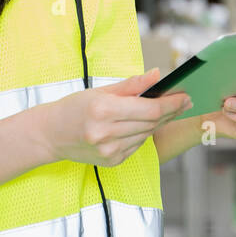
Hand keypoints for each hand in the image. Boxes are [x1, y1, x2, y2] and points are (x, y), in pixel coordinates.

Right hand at [41, 69, 190, 166]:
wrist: (50, 135)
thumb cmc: (74, 107)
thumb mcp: (100, 90)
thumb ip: (132, 85)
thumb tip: (157, 75)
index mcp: (103, 111)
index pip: (149, 110)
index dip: (171, 103)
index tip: (185, 96)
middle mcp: (106, 134)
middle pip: (152, 123)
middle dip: (171, 111)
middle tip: (184, 101)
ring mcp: (109, 151)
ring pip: (147, 134)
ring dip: (159, 122)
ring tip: (168, 110)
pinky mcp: (112, 161)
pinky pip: (137, 145)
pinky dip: (144, 133)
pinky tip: (144, 124)